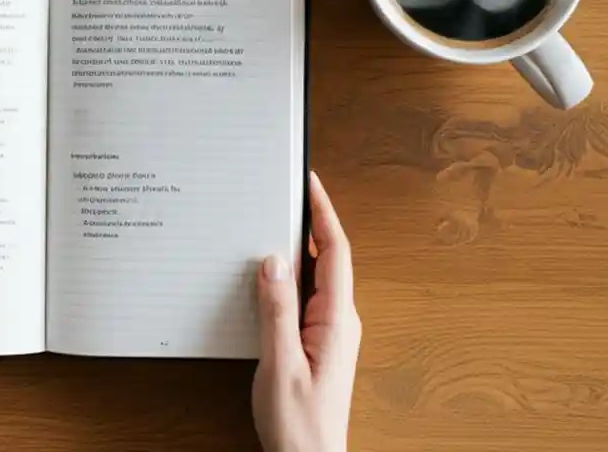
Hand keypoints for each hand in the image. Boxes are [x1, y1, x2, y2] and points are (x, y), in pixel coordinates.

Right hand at [253, 171, 360, 451]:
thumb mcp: (280, 364)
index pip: (336, 252)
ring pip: (316, 278)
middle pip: (328, 258)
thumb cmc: (300, 425)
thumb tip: (273, 261)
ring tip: (271, 224)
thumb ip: (276, 312)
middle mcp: (339, 322)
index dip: (323, 212)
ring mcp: (329, 333)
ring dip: (297, 250)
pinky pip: (306, 298)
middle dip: (309, 221)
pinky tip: (268, 276)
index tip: (311, 181)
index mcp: (336, 321)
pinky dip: (289, 277)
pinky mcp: (316, 344)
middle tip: (284, 192)